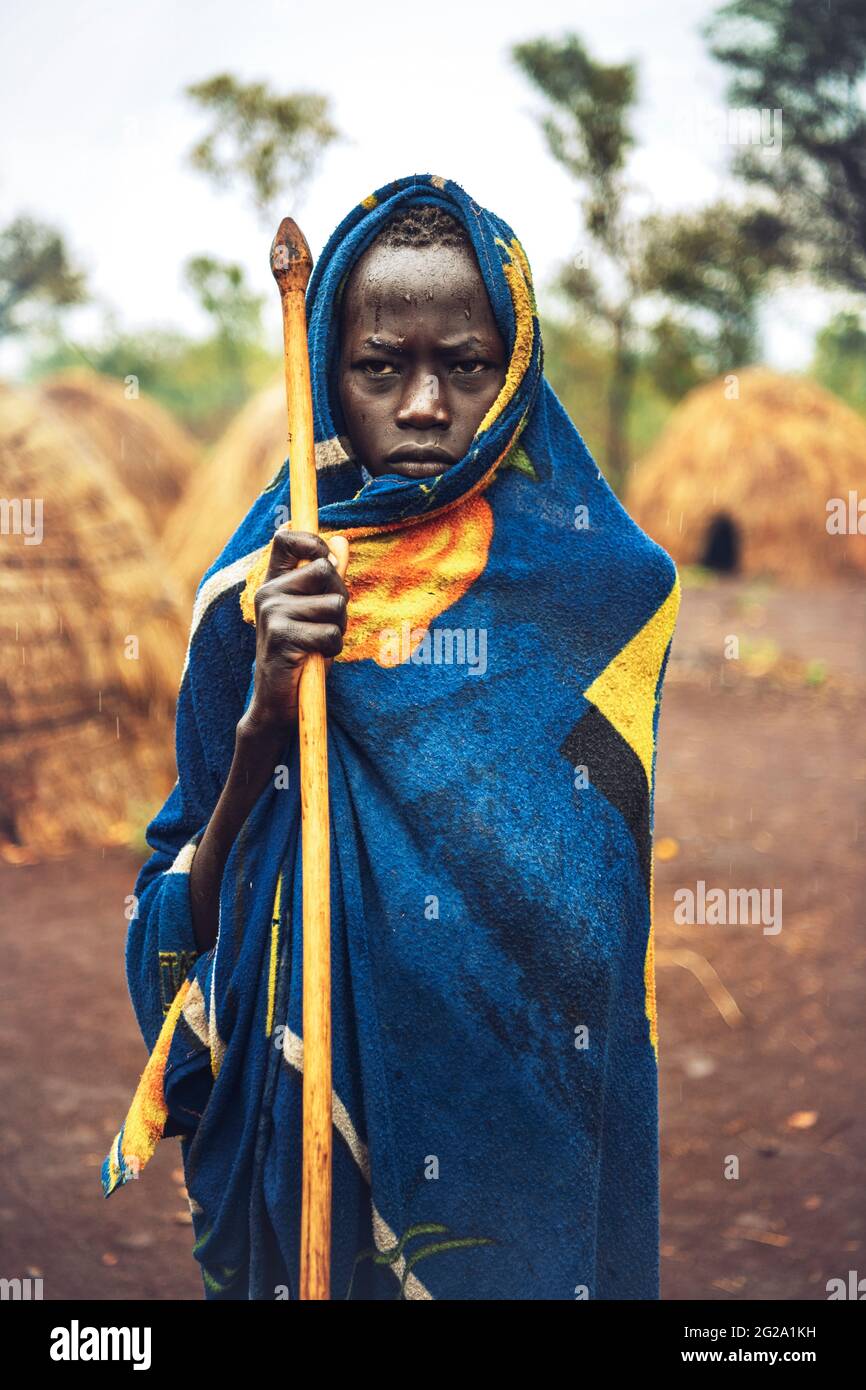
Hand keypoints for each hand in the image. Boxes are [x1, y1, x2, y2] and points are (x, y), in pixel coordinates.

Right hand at [241, 529, 349, 735]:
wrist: (279, 702)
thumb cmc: (302, 653)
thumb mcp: (317, 611)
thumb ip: (328, 577)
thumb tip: (342, 540)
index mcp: (274, 583)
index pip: (286, 538)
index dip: (312, 542)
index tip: (324, 561)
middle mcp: (268, 592)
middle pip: (325, 570)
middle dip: (339, 599)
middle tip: (325, 624)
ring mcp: (272, 613)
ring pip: (334, 603)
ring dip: (338, 627)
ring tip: (318, 643)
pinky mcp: (282, 636)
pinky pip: (330, 632)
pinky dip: (332, 649)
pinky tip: (314, 658)